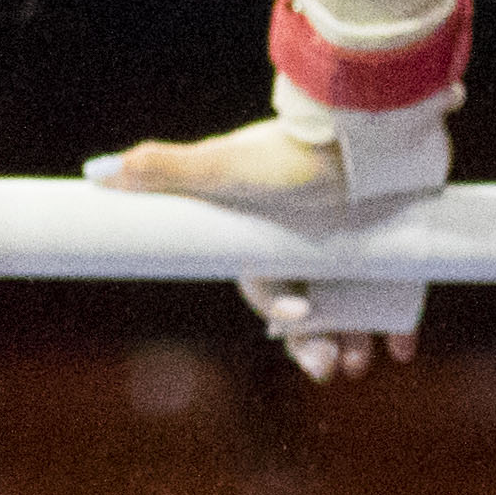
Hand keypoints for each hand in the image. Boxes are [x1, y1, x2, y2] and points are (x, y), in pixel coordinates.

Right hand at [85, 115, 419, 382]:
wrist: (364, 125)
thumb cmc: (290, 152)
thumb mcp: (223, 168)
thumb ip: (161, 171)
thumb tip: (94, 172)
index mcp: (267, 234)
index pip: (267, 289)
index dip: (279, 314)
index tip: (301, 320)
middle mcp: (309, 243)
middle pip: (309, 310)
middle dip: (314, 346)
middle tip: (332, 369)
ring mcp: (354, 245)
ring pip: (350, 310)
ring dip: (353, 341)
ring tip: (362, 360)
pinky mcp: (394, 243)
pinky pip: (397, 295)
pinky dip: (397, 324)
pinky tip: (400, 346)